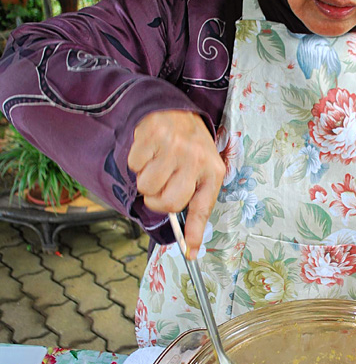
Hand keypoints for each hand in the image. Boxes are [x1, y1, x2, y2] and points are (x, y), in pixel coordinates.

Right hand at [127, 110, 224, 257]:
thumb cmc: (189, 145)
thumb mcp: (201, 168)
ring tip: (157, 165)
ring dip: (146, 181)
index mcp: (212, 171)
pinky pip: (135, 166)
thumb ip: (193, 198)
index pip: (203, 209)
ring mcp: (174, 147)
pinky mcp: (153, 135)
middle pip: (167, 202)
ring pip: (147, 186)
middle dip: (157, 200)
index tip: (190, 252)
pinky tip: (149, 151)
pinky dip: (137, 163)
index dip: (195, 233)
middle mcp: (195, 159)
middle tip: (160, 187)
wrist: (176, 110)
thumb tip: (188, 241)